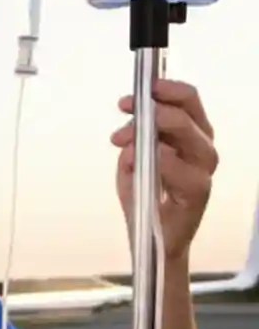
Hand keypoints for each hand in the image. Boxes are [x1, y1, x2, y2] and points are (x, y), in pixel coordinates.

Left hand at [110, 79, 217, 261]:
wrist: (153, 238)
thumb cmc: (146, 196)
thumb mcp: (132, 162)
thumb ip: (132, 142)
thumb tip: (129, 128)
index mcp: (190, 135)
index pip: (188, 100)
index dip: (164, 89)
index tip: (135, 92)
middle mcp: (201, 148)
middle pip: (189, 113)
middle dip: (155, 106)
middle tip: (125, 108)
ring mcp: (203, 170)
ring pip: (190, 135)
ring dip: (155, 128)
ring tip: (125, 136)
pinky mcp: (198, 192)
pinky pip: (182, 169)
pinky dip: (160, 159)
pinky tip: (142, 159)